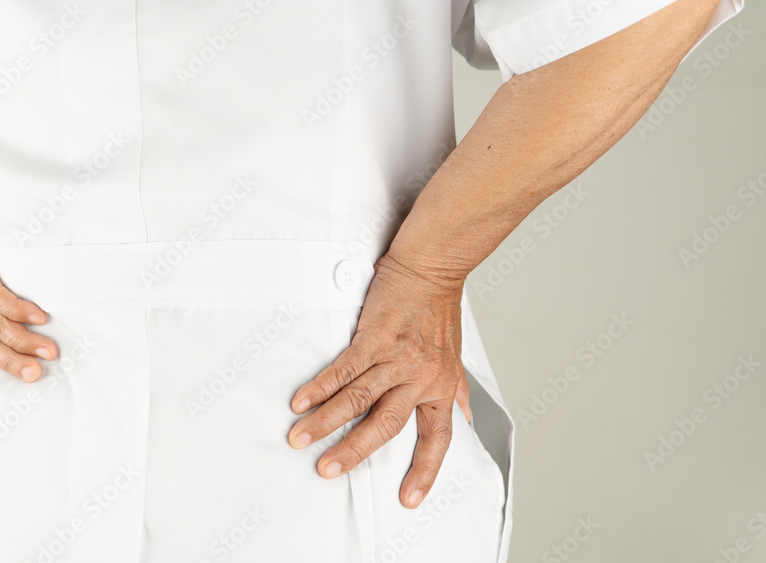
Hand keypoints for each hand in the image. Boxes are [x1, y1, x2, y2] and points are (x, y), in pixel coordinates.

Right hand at [287, 251, 471, 508]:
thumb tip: (464, 413)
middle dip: (353, 451)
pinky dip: (321, 386)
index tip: (409, 500)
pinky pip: (345, 369)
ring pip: (358, 399)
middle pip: (385, 425)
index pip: (437, 438)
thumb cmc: (439, 307)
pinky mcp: (376, 337)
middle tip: (327, 470)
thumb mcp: (454, 354)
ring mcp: (398, 358)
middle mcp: (421, 377)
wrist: (432, 266)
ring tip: (300, 437)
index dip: (424, 471)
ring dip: (325, 420)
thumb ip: (455, 388)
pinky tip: (302, 400)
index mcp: (441, 386)